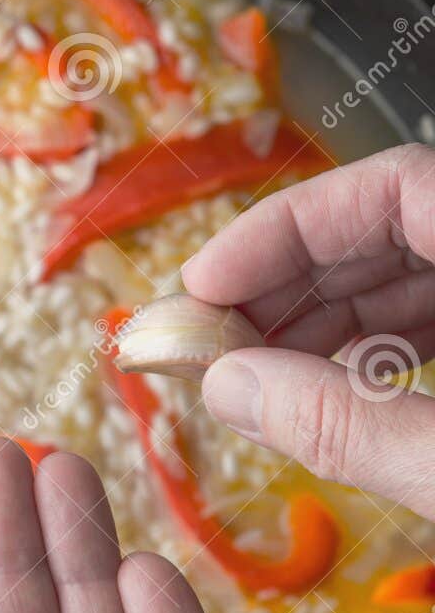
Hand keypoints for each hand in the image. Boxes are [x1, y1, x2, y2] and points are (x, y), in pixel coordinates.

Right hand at [183, 143, 434, 515]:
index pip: (393, 187)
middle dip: (289, 286)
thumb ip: (351, 424)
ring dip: (321, 325)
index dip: (284, 230)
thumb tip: (225, 388)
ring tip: (244, 376)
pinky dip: (378, 354)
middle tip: (201, 343)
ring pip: (416, 278)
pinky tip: (322, 392)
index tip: (199, 288)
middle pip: (393, 231)